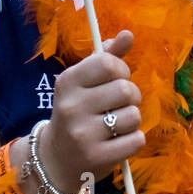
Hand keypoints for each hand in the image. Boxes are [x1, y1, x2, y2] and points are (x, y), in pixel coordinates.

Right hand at [41, 30, 144, 193]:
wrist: (56, 159)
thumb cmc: (77, 112)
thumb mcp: (84, 82)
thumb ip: (107, 57)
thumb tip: (128, 34)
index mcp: (68, 82)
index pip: (108, 63)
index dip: (121, 70)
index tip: (115, 80)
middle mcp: (71, 106)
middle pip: (126, 90)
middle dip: (130, 96)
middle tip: (118, 105)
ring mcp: (82, 134)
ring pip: (134, 115)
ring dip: (132, 119)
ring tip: (116, 124)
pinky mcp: (96, 157)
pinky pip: (136, 140)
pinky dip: (134, 140)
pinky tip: (119, 141)